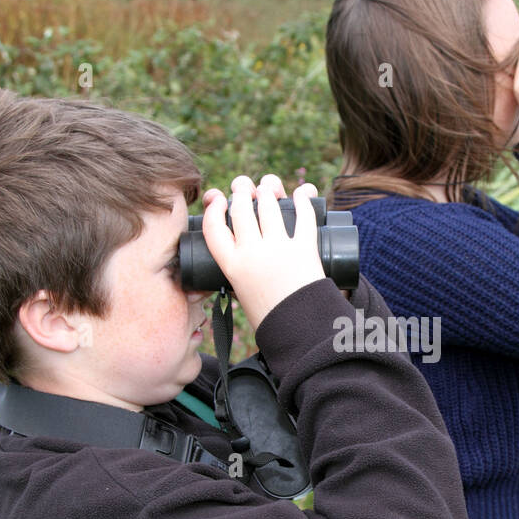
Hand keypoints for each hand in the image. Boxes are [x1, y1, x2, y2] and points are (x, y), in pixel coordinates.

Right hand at [201, 174, 325, 327]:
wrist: (300, 333)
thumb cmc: (271, 319)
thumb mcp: (244, 296)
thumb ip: (241, 273)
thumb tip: (240, 252)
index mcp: (232, 267)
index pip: (213, 228)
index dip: (214, 209)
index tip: (218, 200)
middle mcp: (252, 254)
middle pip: (241, 209)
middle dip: (242, 190)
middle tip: (245, 186)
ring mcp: (279, 249)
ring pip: (269, 206)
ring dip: (268, 188)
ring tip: (269, 185)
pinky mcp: (304, 249)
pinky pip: (304, 217)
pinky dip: (304, 200)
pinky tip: (301, 193)